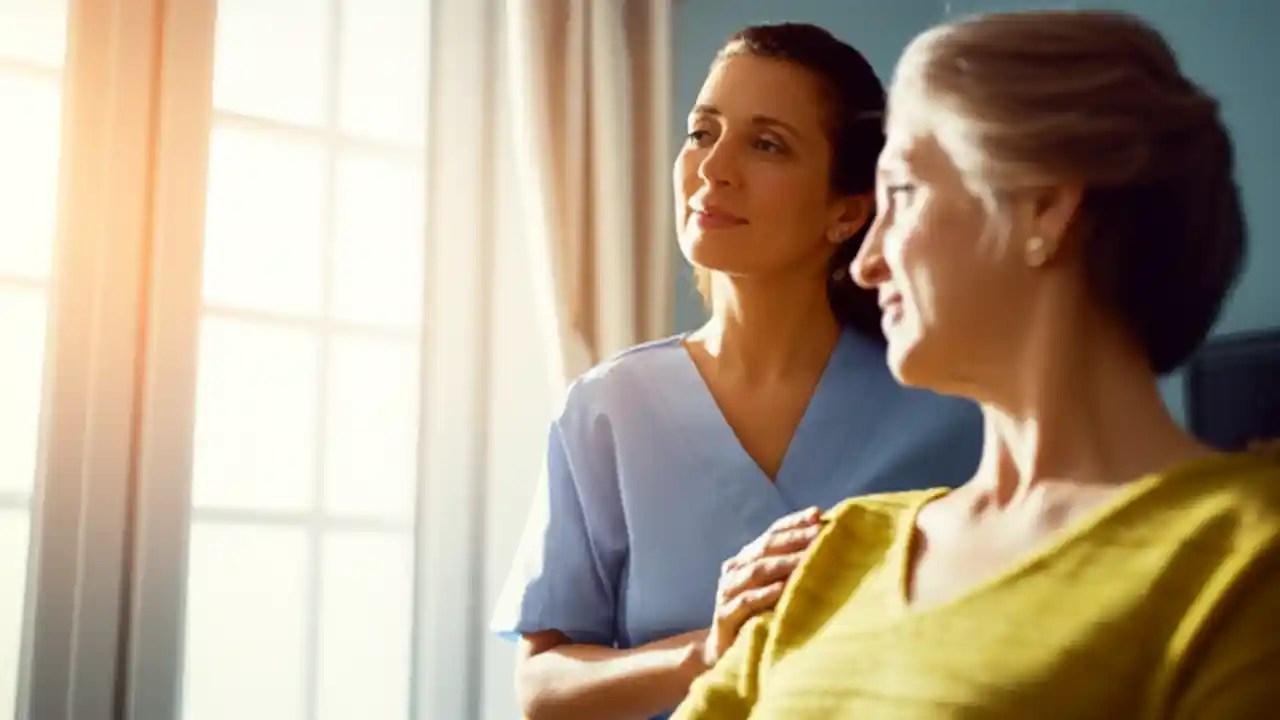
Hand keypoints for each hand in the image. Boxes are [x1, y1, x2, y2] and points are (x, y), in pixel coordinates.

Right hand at [702, 507, 824, 667]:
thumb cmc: (759, 614)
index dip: (794, 522)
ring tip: (806, 558)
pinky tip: (782, 589)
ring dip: (783, 563)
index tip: (817, 514)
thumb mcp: (776, 586)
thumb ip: (791, 565)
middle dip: (793, 538)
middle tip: (818, 533)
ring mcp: (727, 591)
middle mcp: (734, 569)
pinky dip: (764, 594)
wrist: (725, 650)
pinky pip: (746, 601)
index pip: (771, 532)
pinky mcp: (724, 616)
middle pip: (765, 547)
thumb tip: (826, 541)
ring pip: (756, 571)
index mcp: (747, 557)